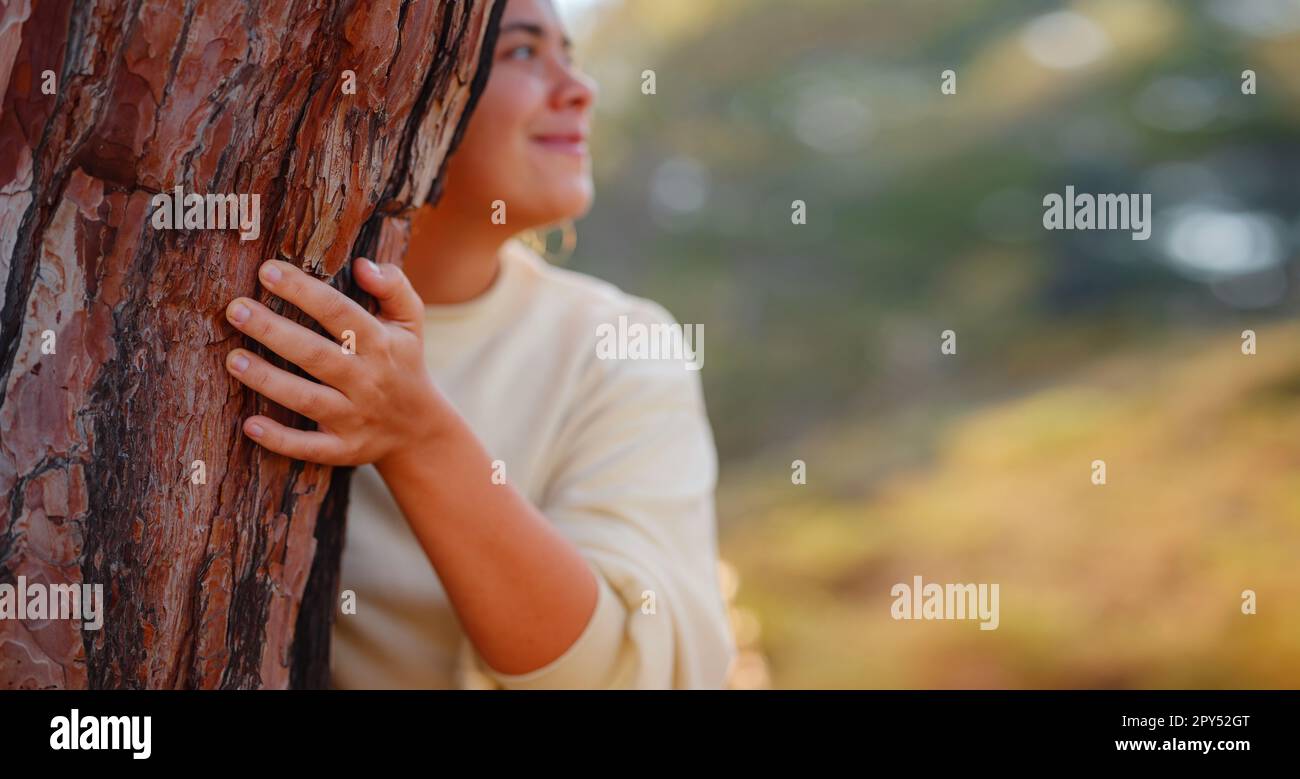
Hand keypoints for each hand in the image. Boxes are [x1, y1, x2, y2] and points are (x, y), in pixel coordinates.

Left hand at [224, 257, 448, 466]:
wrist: (420, 429)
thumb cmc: (403, 362)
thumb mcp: (411, 321)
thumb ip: (393, 286)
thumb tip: (361, 265)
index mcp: (381, 344)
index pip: (339, 312)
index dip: (303, 291)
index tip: (268, 270)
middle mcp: (367, 380)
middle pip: (315, 354)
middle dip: (273, 331)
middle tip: (236, 309)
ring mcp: (355, 417)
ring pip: (307, 399)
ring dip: (268, 381)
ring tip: (232, 358)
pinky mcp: (344, 449)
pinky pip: (310, 447)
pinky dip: (280, 439)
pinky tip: (250, 424)